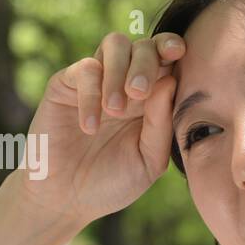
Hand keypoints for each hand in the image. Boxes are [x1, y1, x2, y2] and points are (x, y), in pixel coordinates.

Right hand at [10, 31, 184, 228]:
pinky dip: (91, 95)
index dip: (172, 47)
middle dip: (146, 63)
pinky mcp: (66, 85)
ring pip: (115, 44)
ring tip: (116, 110)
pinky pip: (84, 69)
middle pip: (143, 45)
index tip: (179, 52)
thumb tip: (171, 81)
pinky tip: (91, 127)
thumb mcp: (148, 160)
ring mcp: (96, 81)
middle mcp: (126, 82)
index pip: (167, 59)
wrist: (67, 199)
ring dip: (119, 71)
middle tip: (139, 93)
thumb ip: (162, 125)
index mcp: (153, 98)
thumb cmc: (113, 182)